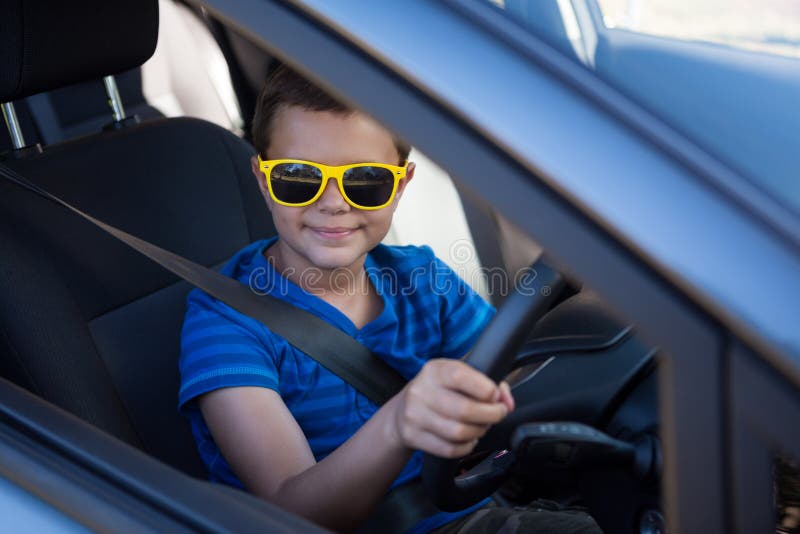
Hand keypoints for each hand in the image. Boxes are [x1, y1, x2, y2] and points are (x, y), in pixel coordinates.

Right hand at [390, 359, 514, 457]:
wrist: (402, 411)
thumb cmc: (439, 391)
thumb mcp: (458, 376)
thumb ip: (487, 383)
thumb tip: (507, 402)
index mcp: (435, 370)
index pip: (461, 377)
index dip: (486, 390)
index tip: (496, 397)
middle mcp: (421, 391)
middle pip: (465, 410)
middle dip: (491, 415)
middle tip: (497, 414)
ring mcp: (415, 415)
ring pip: (459, 432)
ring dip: (479, 432)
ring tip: (481, 426)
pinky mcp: (413, 436)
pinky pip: (450, 449)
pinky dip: (466, 446)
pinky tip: (468, 438)